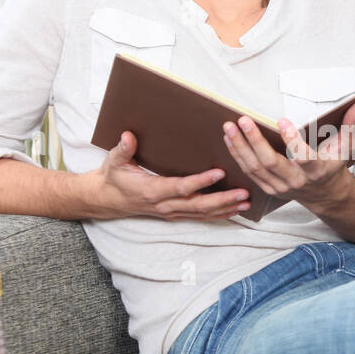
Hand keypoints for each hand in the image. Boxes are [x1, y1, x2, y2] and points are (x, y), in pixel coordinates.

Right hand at [95, 131, 250, 220]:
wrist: (108, 200)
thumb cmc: (114, 177)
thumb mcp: (114, 161)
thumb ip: (123, 149)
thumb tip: (128, 136)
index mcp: (152, 190)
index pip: (181, 187)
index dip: (200, 182)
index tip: (219, 173)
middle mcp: (164, 205)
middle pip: (198, 205)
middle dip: (223, 200)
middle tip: (244, 193)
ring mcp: (171, 212)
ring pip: (202, 214)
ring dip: (226, 208)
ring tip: (247, 202)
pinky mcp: (175, 214)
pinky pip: (200, 217)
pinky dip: (219, 215)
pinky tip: (235, 210)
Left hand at [221, 101, 354, 207]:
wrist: (325, 196)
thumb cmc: (333, 165)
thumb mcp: (345, 147)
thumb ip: (351, 125)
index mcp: (316, 171)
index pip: (303, 157)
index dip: (292, 141)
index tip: (282, 120)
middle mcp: (296, 181)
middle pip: (270, 162)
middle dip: (254, 141)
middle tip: (243, 120)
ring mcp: (280, 187)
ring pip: (255, 168)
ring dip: (240, 147)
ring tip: (229, 127)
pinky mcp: (268, 188)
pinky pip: (249, 172)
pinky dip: (237, 155)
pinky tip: (230, 139)